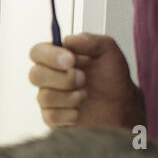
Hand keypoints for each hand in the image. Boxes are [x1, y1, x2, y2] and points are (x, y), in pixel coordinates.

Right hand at [28, 32, 142, 127]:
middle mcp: (48, 76)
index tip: (71, 60)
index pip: (37, 52)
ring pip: (45, 97)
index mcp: (56, 57)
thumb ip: (88, 40)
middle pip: (35, 75)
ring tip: (85, 94)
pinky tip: (80, 110)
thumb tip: (68, 40)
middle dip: (63, 78)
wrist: (122, 103)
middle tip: (83, 78)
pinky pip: (51, 116)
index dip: (50, 56)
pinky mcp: (52, 117)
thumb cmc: (112, 75)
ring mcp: (48, 97)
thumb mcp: (107, 49)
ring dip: (70, 96)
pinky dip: (70, 114)